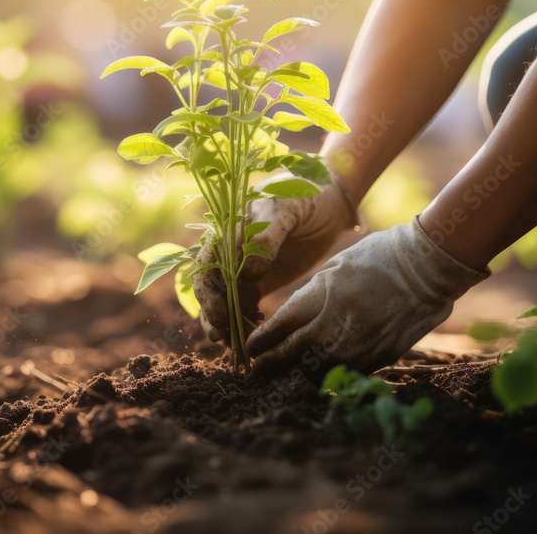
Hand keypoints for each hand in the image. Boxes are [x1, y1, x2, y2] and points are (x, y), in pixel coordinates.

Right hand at [194, 168, 357, 343]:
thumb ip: (266, 236)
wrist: (330, 199)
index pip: (206, 260)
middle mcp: (230, 248)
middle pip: (208, 283)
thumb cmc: (305, 193)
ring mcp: (243, 265)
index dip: (207, 287)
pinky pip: (241, 303)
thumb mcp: (286, 207)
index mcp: (228, 226)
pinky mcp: (258, 280)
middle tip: (221, 334)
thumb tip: (247, 273)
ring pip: (221, 297)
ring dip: (221, 320)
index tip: (219, 310)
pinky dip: (240, 320)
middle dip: (211, 310)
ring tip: (228, 343)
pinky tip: (245, 337)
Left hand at [246, 216, 489, 376]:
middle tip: (256, 371)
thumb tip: (287, 325)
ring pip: (315, 373)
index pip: (280, 328)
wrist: (428, 268)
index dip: (260, 341)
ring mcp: (359, 346)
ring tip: (283, 376)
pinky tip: (318, 373)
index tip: (250, 348)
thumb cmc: (377, 257)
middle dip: (270, 365)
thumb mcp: (334, 268)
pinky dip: (326, 376)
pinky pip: (343, 374)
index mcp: (323, 296)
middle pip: (291, 355)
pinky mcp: (377, 358)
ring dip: (296, 375)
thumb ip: (309, 298)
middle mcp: (337, 325)